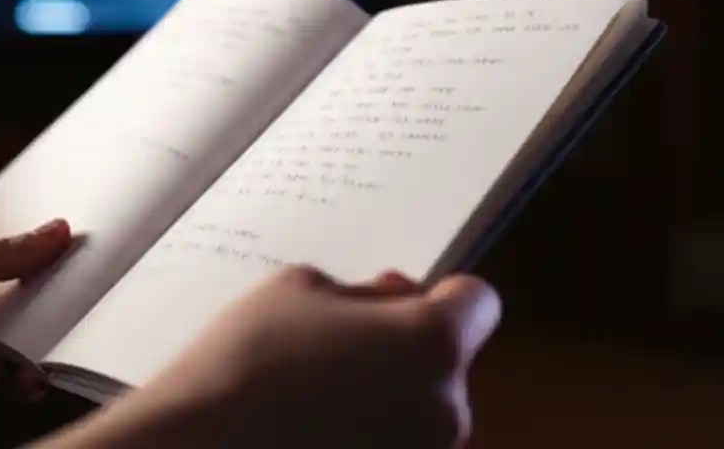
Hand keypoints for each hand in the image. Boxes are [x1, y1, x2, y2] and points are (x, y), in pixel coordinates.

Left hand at [0, 217, 70, 435]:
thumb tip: (61, 232)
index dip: (36, 253)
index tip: (82, 251)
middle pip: (8, 298)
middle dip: (44, 304)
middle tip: (87, 307)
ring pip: (4, 341)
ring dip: (29, 347)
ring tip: (48, 354)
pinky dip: (5, 377)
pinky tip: (13, 373)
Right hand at [40, 265, 498, 448]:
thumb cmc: (246, 362)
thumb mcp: (297, 291)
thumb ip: (360, 290)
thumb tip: (395, 296)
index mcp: (433, 344)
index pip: (477, 302)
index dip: (441, 294)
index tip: (399, 302)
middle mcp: (448, 409)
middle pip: (446, 363)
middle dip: (404, 350)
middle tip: (334, 347)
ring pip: (420, 410)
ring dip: (386, 396)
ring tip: (313, 394)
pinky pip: (394, 442)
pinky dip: (367, 433)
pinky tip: (313, 427)